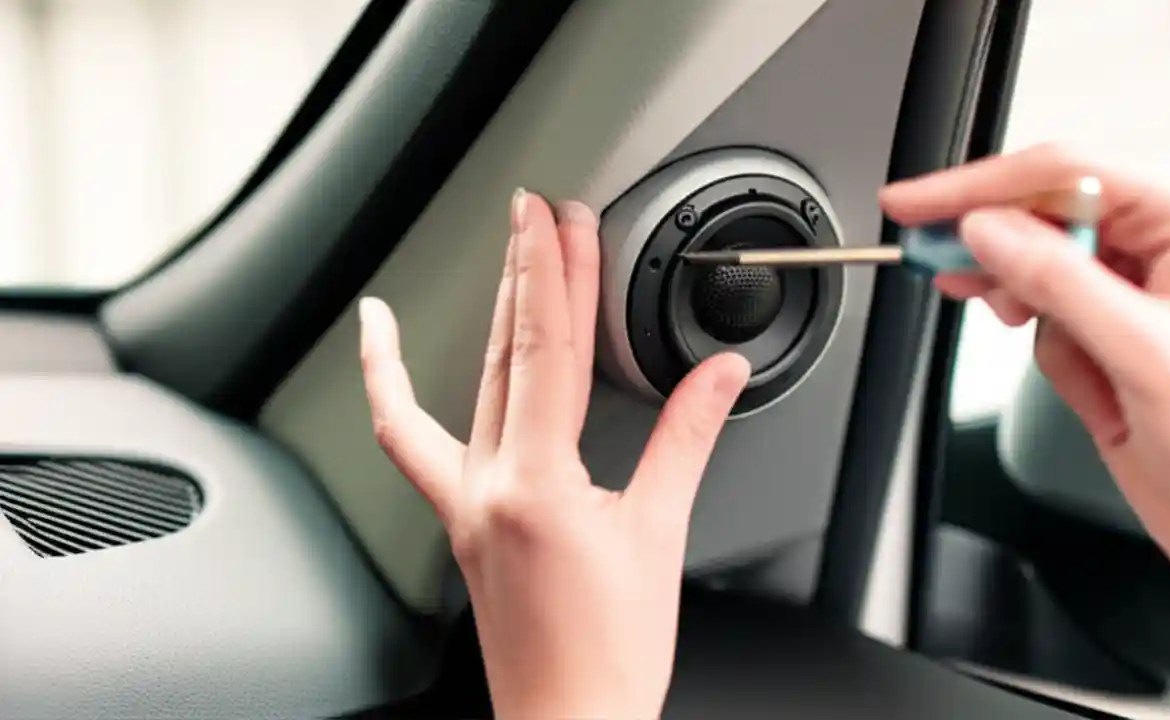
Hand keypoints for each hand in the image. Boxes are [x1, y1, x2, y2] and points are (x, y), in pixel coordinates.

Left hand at [358, 189, 749, 717]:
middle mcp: (487, 486)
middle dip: (525, 273)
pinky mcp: (461, 521)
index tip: (558, 219)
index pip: (547, 351)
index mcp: (537, 484)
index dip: (554, 275)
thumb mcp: (659, 534)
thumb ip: (687, 440)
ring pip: (469, 385)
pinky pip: (410, 440)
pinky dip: (389, 386)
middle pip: (505, 354)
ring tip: (506, 257)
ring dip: (491, 315)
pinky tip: (377, 347)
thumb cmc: (611, 654)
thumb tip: (720, 375)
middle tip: (537, 211)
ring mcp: (464, 503)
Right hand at [881, 143, 1169, 621]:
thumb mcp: (1149, 356)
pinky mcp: (1129, 346)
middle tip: (935, 264)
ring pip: (1049, 276)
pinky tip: (1102, 399)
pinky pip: (1061, 327)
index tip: (914, 205)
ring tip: (1087, 376)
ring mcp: (1151, 300)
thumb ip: (1058, 281)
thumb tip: (986, 229)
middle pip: (1051, 216)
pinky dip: (1062, 361)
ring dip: (1045, 323)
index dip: (980, 185)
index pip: (1067, 175)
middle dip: (999, 249)